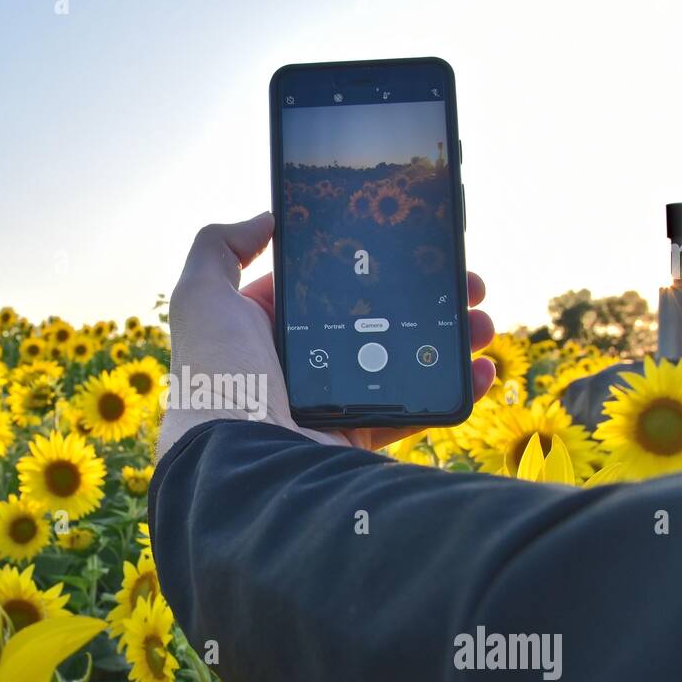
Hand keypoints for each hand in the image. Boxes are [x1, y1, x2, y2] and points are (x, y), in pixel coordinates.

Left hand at [157, 212, 496, 460]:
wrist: (243, 461)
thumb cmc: (220, 376)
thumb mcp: (201, 297)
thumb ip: (219, 247)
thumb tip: (265, 220)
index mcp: (261, 335)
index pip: (321, 293)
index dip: (364, 270)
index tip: (406, 251)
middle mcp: (295, 371)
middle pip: (371, 326)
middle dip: (419, 303)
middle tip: (463, 284)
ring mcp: (329, 408)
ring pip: (398, 365)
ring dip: (446, 340)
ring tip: (480, 322)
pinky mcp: (357, 442)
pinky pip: (413, 412)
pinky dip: (451, 391)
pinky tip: (478, 369)